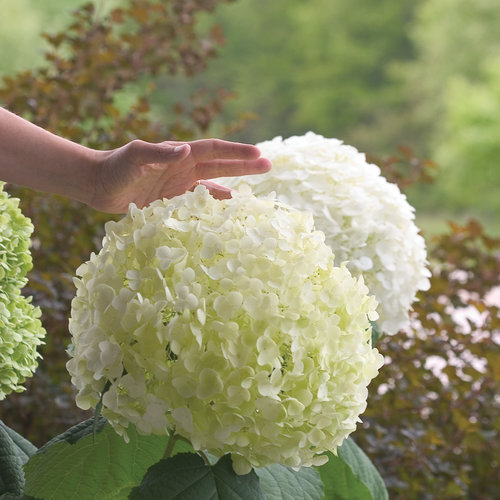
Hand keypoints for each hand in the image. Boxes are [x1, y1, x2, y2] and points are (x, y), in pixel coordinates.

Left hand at [89, 138, 270, 212]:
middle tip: (269, 165)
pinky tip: (223, 209)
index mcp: (178, 154)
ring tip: (253, 191)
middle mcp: (183, 167)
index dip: (236, 153)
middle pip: (220, 165)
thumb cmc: (113, 167)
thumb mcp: (134, 157)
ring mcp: (178, 183)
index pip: (214, 151)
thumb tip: (185, 150)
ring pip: (212, 183)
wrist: (97, 184)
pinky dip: (211, 204)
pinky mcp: (171, 199)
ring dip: (232, 184)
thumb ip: (158, 153)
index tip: (258, 154)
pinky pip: (197, 201)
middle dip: (244, 165)